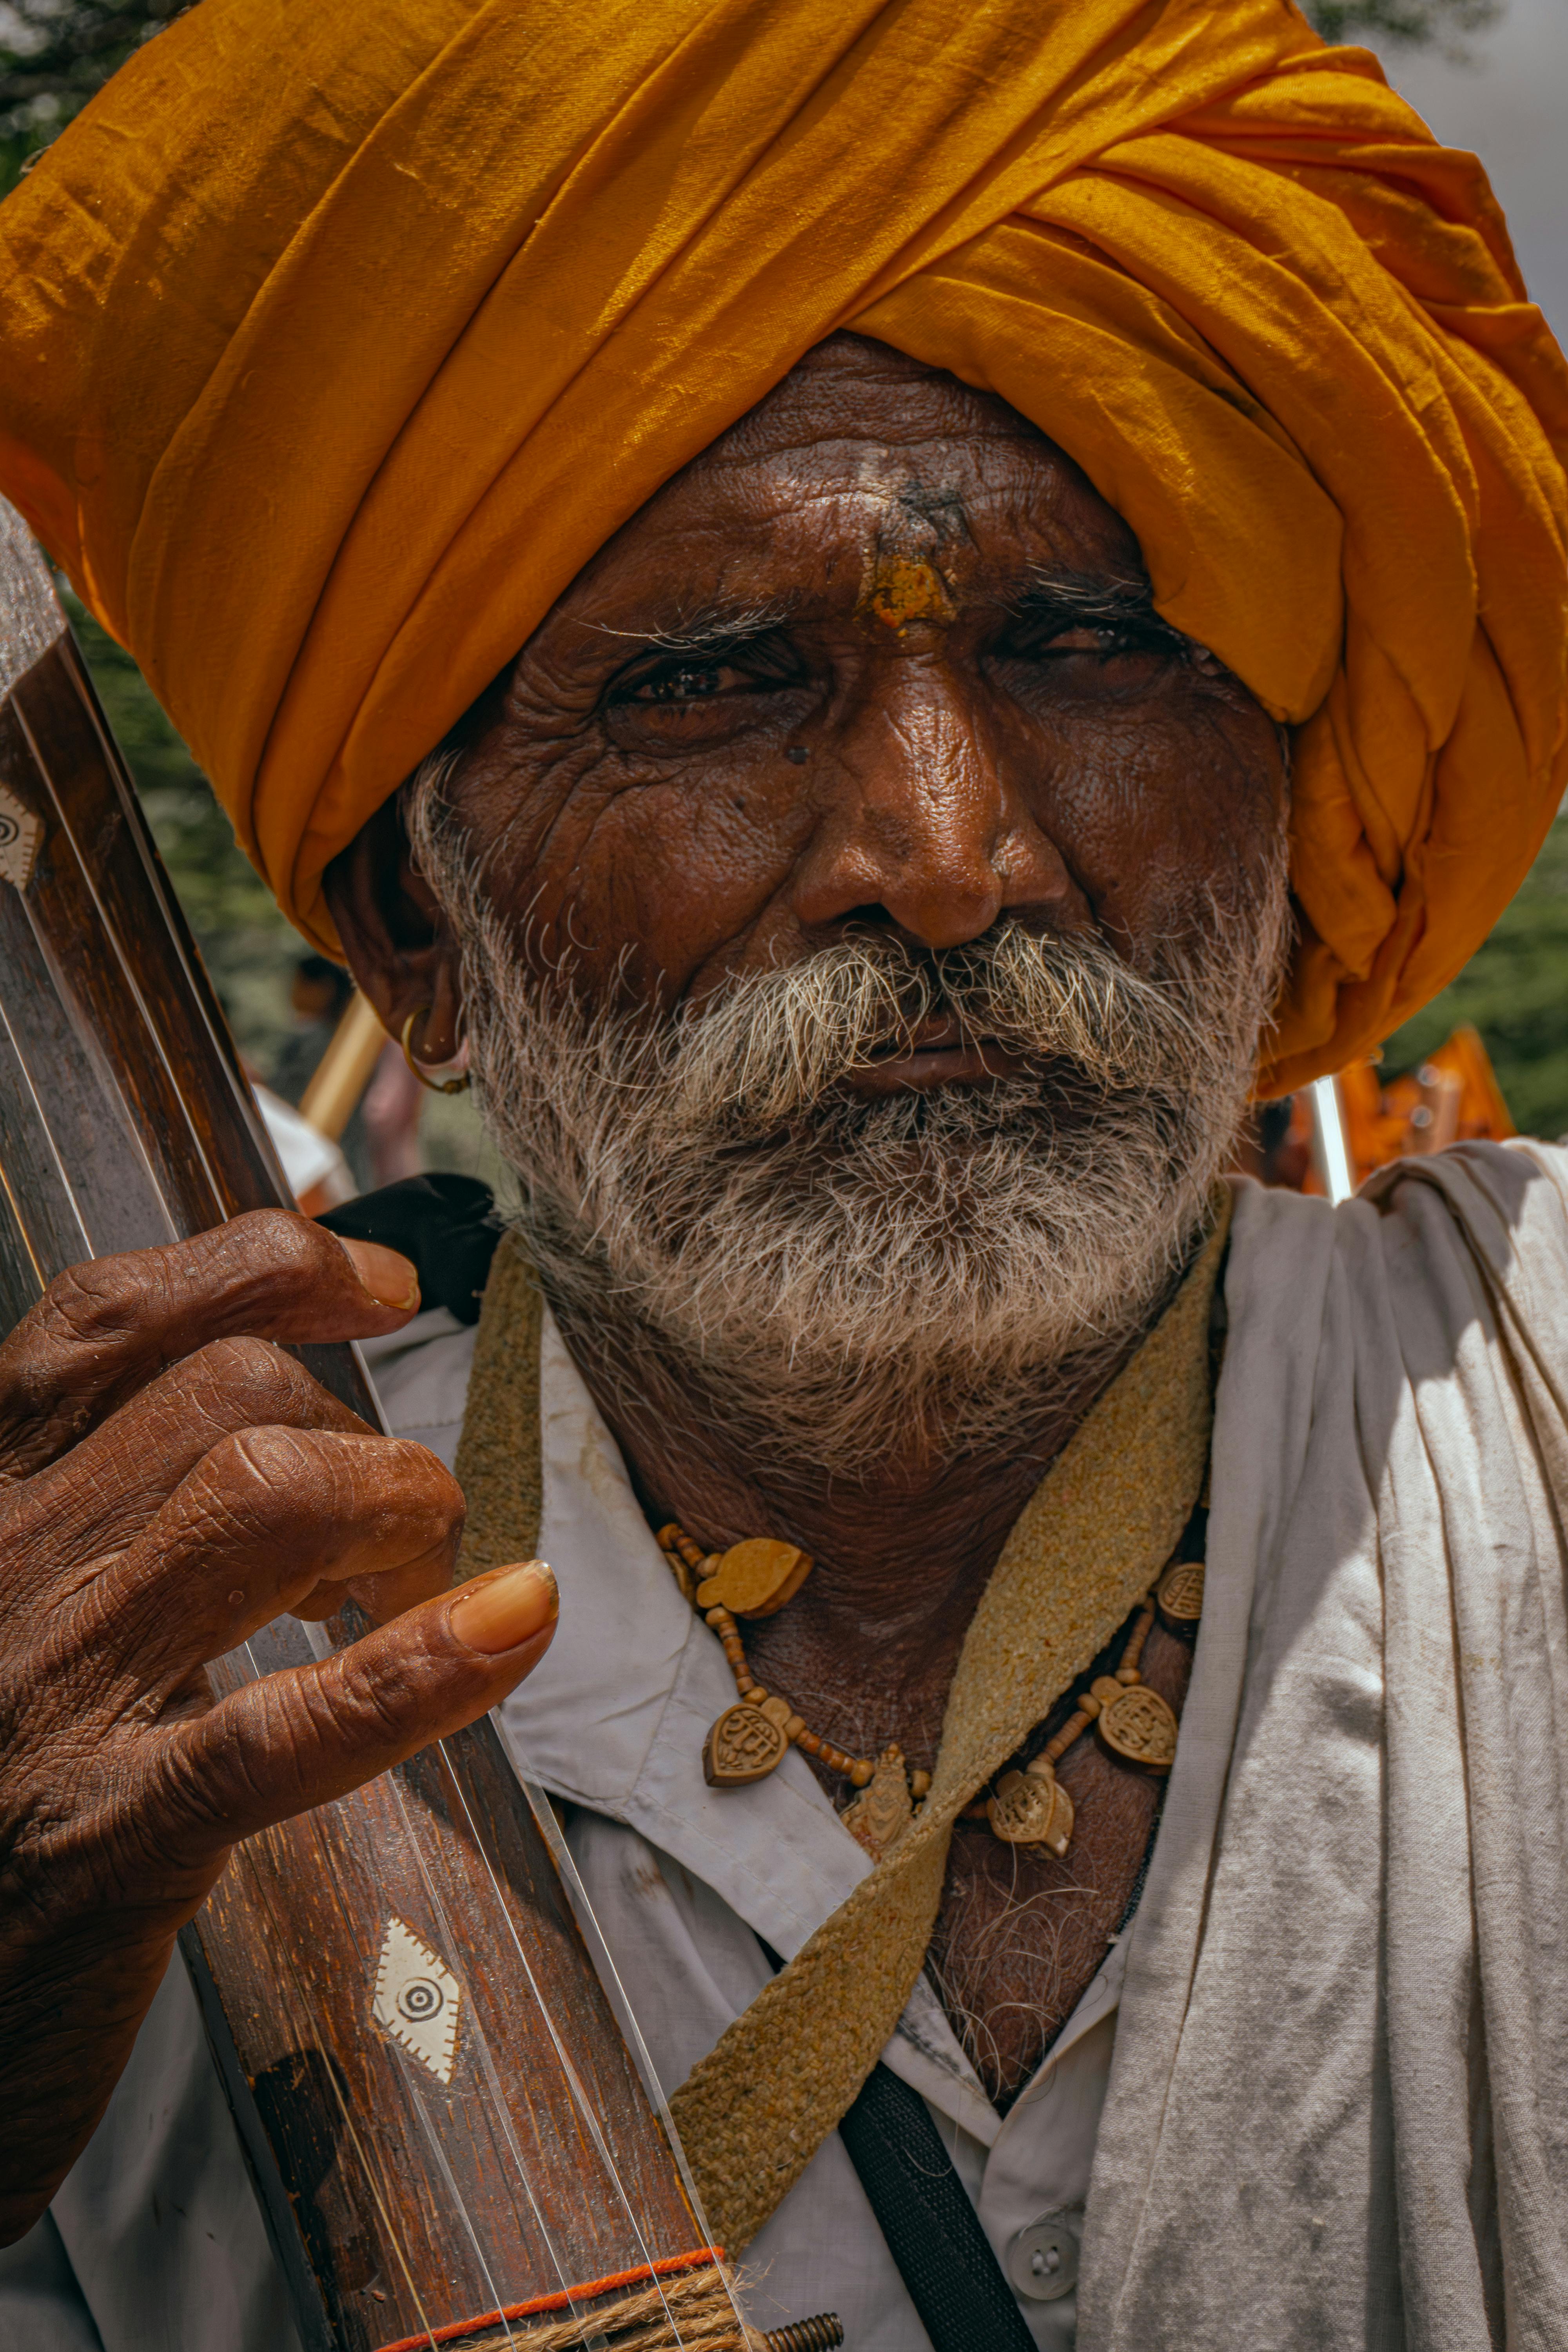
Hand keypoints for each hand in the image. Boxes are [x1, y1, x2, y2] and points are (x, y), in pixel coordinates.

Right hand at [0, 1211, 555, 2242]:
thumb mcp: (6, 1605)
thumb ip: (101, 1503)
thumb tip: (269, 1387)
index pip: (107, 1318)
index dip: (266, 1270)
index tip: (380, 1286)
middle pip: (227, 1394)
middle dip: (357, 1429)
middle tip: (393, 1527)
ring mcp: (49, 1704)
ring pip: (266, 1496)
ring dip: (392, 1515)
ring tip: (405, 1590)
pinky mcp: (107, 1844)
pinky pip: (289, 1724)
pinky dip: (425, 1664)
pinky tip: (514, 1622)